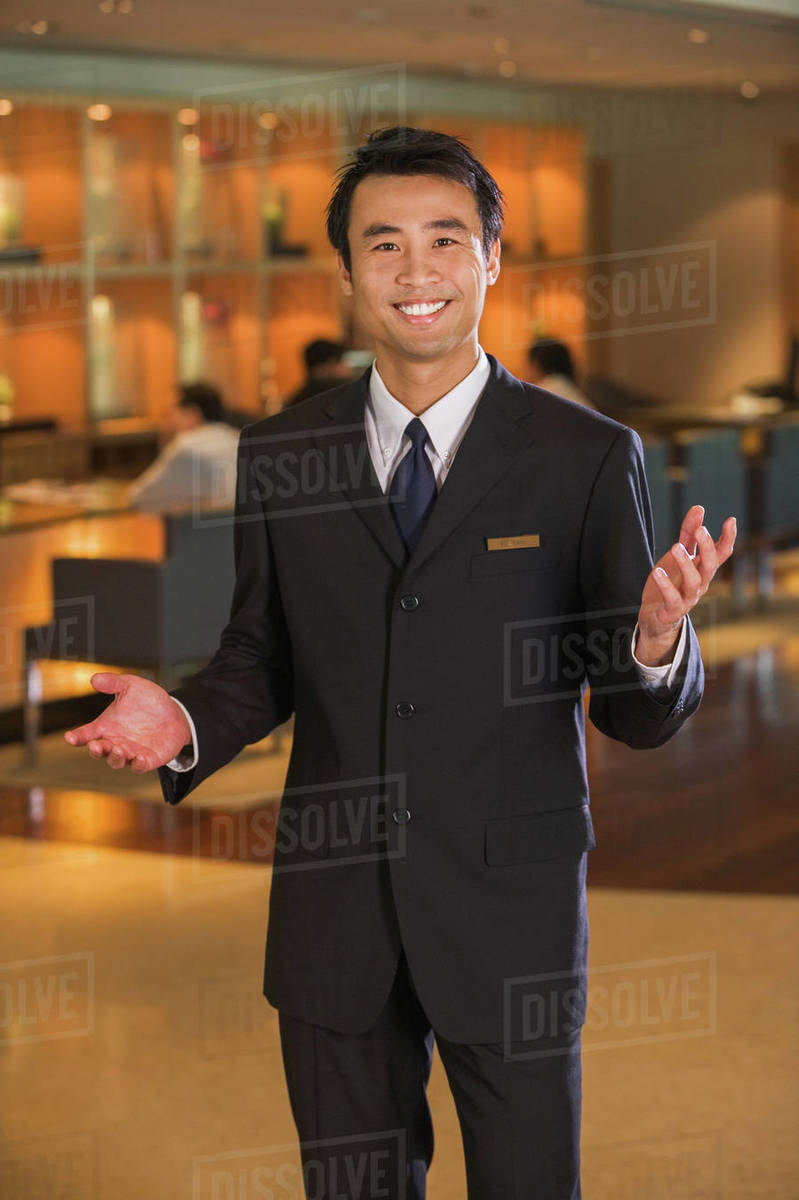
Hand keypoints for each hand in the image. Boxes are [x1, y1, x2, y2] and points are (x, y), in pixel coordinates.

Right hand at [63, 673, 191, 772]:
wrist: (174, 712)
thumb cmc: (148, 700)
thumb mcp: (130, 686)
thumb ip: (113, 683)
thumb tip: (94, 679)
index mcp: (106, 726)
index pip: (86, 734)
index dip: (76, 737)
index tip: (70, 737)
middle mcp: (115, 741)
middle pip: (99, 751)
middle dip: (96, 750)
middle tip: (95, 745)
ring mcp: (130, 752)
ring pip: (116, 761)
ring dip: (115, 757)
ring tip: (118, 749)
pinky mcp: (147, 760)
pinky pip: (140, 766)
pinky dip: (138, 764)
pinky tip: (140, 758)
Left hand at [636, 504, 736, 665]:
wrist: (655, 617)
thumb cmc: (671, 583)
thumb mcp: (678, 555)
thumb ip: (688, 534)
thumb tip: (699, 508)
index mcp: (703, 569)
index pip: (722, 553)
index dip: (728, 538)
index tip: (730, 520)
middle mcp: (700, 584)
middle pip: (711, 566)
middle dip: (708, 548)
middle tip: (701, 529)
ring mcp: (687, 598)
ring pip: (694, 582)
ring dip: (686, 564)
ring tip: (675, 547)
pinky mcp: (672, 611)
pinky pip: (673, 599)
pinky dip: (666, 586)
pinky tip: (657, 572)